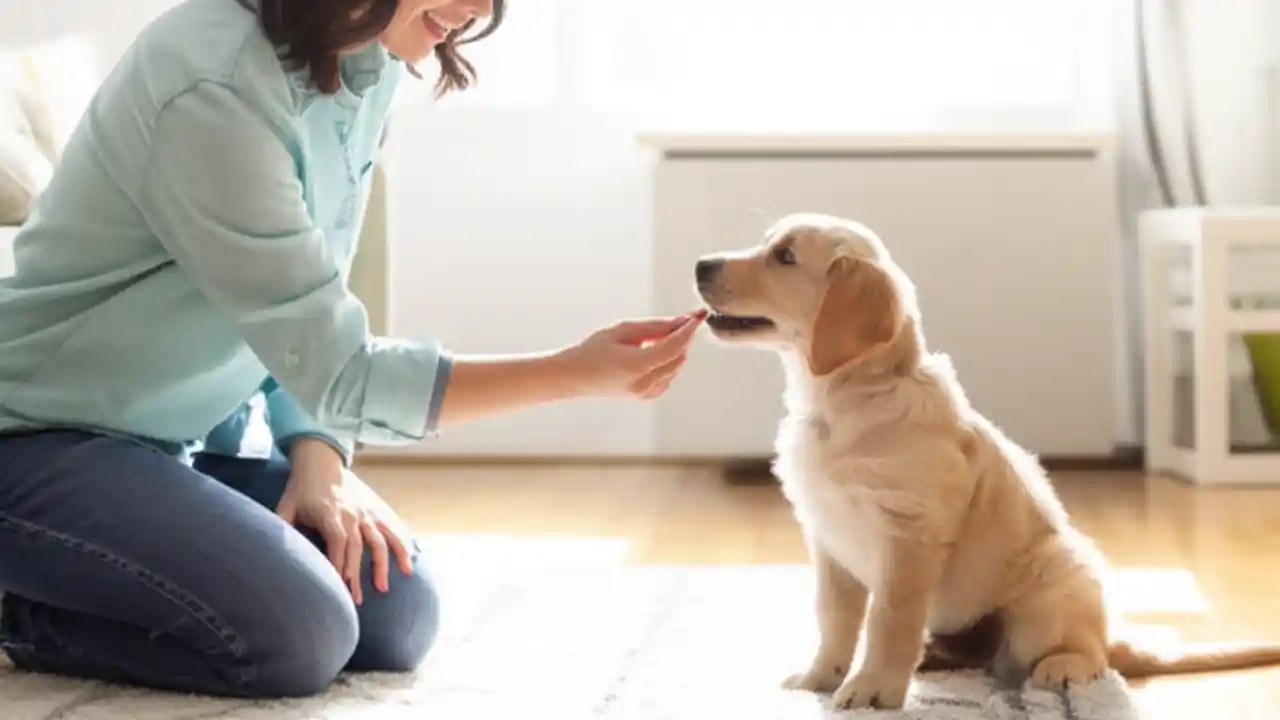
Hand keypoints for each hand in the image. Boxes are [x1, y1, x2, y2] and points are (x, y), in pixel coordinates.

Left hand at [277, 439, 413, 604]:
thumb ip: (280, 527)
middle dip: (357, 576)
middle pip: (357, 549)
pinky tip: (408, 561)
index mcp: (330, 514)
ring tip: (384, 587)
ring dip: (384, 564)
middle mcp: (352, 513)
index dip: (339, 565)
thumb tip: (265, 551)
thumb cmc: (301, 487)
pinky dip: (402, 543)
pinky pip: (392, 527)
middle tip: (355, 600)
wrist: (321, 458)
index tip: (338, 587)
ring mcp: (366, 511)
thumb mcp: (286, 505)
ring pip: (380, 540)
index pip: (338, 543)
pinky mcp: (375, 508)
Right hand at [435, 310, 707, 427]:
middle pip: (679, 357)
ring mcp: (645, 394)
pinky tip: (651, 354)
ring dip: (675, 350)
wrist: (573, 377)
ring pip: (676, 368)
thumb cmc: (592, 349)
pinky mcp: (645, 398)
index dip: (689, 328)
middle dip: (682, 338)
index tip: (699, 314)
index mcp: (636, 365)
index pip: (675, 345)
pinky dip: (667, 363)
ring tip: (654, 338)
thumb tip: (681, 322)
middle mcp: (644, 383)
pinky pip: (668, 378)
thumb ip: (653, 327)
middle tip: (678, 320)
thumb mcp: (621, 331)